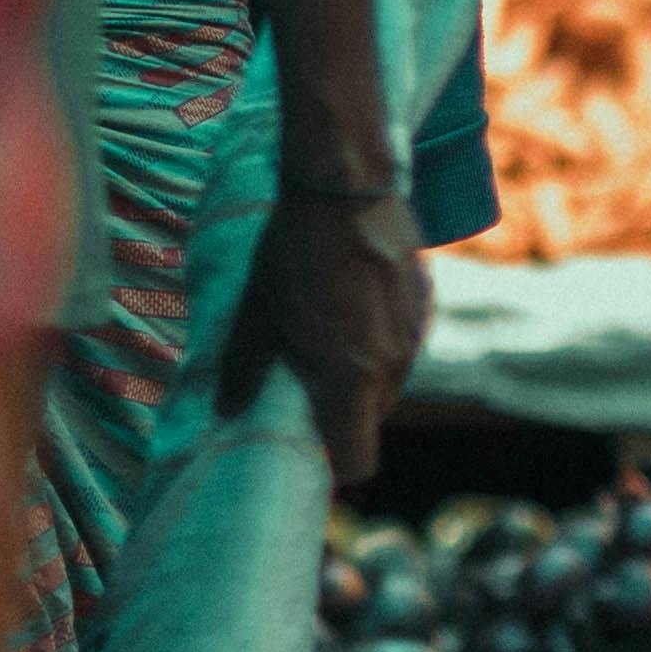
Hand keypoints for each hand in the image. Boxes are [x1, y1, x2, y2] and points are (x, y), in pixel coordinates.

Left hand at [246, 185, 430, 480]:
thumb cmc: (293, 252)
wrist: (345, 186)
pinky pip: (401, 343)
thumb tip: (227, 412)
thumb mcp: (256, 313)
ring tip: (325, 334)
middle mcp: (390, 367)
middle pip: (372, 419)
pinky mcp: (424, 304)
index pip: (359, 460)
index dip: (337, 465)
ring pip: (388, 380)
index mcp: (348, 380)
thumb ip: (245, 370)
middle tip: (304, 382)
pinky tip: (351, 303)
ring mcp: (413, 336)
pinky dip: (378, 339)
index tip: (311, 451)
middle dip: (342, 412)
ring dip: (361, 373)